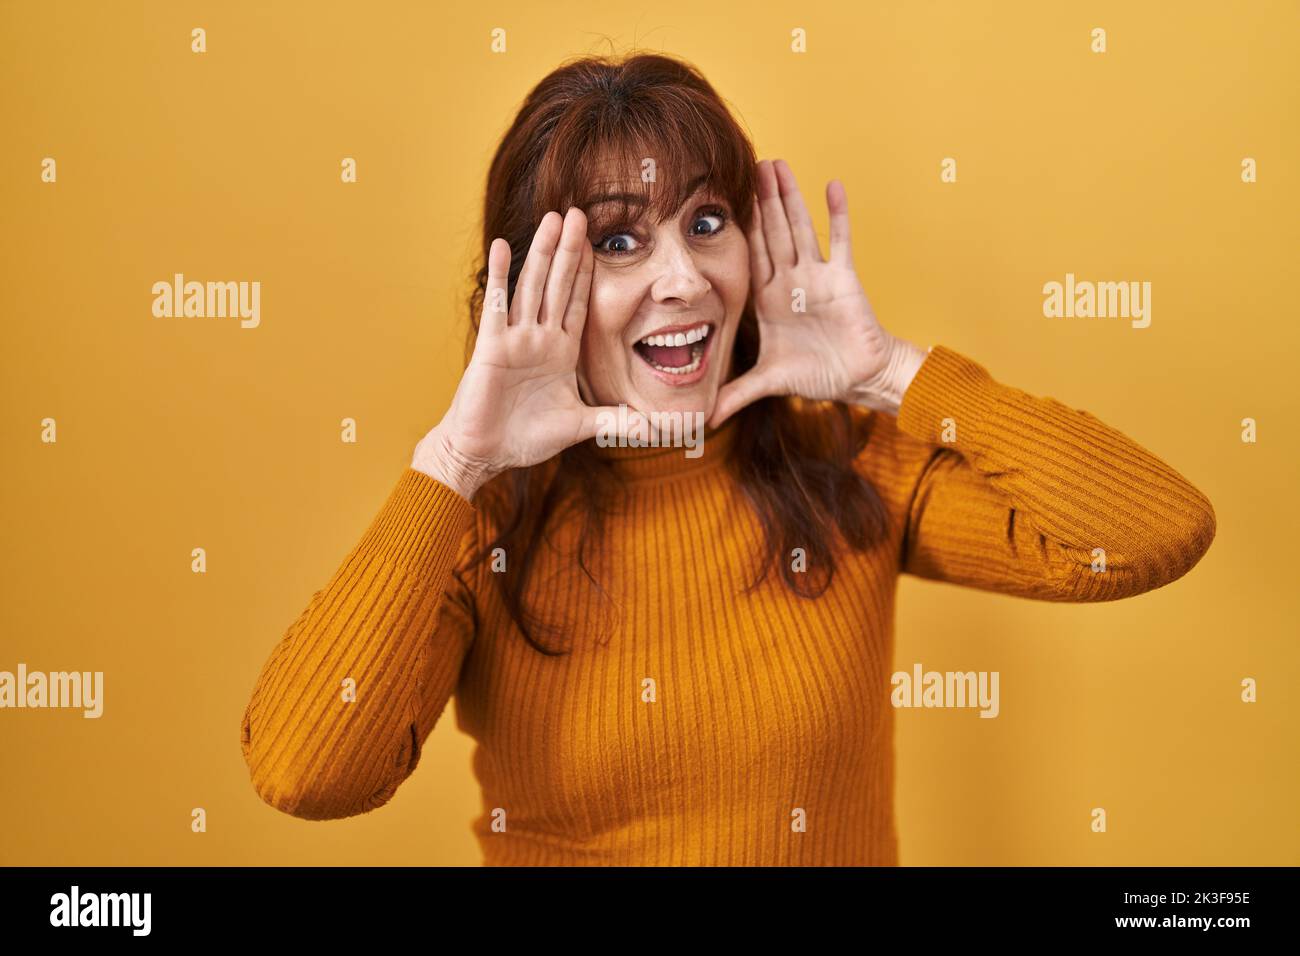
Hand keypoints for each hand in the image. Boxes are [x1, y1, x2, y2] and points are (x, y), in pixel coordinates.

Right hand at [413, 207, 655, 498]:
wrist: (485, 454)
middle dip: (569, 249)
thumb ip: (615, 421)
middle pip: (557, 284)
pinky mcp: (493, 347)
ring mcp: (515, 338)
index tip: (597, 241)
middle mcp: (539, 338)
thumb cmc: (524, 438)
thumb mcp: (580, 426)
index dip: (587, 272)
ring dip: (542, 252)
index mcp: (560, 351)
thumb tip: (654, 428)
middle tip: (578, 212)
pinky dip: (500, 276)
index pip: (577, 302)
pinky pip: (498, 305)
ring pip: (532, 286)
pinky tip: (503, 245)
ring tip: (552, 218)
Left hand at [708, 159, 903, 427]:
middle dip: (760, 200)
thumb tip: (703, 418)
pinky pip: (840, 240)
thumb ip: (736, 394)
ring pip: (799, 228)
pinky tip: (831, 186)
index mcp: (767, 298)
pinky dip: (837, 214)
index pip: (748, 256)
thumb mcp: (768, 381)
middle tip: (749, 163)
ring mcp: (817, 275)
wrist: (858, 378)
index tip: (720, 199)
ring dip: (789, 197)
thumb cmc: (817, 374)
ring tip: (779, 165)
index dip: (736, 228)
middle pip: (771, 232)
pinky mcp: (844, 278)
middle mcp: (790, 280)